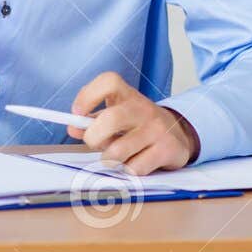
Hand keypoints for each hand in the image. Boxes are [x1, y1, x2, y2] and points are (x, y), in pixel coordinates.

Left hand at [66, 72, 199, 175]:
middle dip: (94, 138)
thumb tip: (73, 128)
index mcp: (128, 95)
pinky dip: (129, 170)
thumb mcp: (116, 114)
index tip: (77, 113)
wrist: (178, 134)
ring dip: (110, 159)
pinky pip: (135, 168)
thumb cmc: (138, 124)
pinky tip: (136, 162)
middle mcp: (143, 108)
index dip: (88, 96)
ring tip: (117, 156)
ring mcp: (157, 129)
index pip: (108, 81)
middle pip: (110, 119)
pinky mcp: (167, 149)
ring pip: (118, 151)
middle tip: (95, 143)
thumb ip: (92, 120)